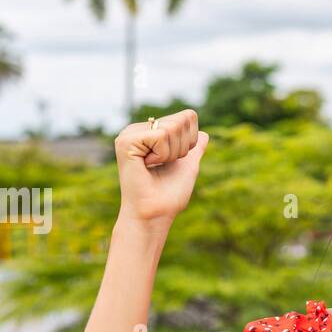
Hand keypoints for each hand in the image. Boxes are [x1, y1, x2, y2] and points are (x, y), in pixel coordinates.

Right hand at [114, 109, 208, 228]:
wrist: (156, 213)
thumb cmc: (169, 195)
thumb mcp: (188, 166)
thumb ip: (195, 148)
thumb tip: (204, 134)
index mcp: (150, 132)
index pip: (188, 117)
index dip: (190, 142)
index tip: (172, 161)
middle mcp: (138, 129)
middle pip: (182, 120)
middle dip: (182, 148)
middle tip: (163, 165)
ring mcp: (130, 134)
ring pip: (173, 127)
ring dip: (172, 153)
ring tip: (154, 167)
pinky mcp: (126, 141)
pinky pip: (161, 136)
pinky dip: (163, 155)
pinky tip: (147, 166)